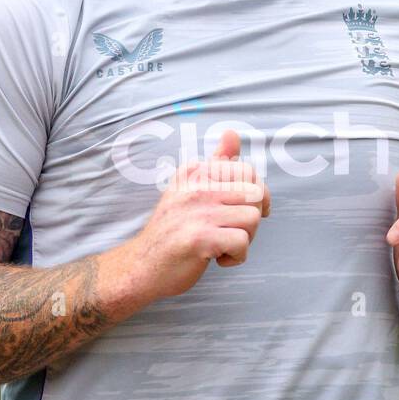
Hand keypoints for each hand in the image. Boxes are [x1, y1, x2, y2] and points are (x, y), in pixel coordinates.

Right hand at [125, 128, 270, 300]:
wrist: (141, 267)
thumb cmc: (172, 230)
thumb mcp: (189, 189)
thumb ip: (215, 163)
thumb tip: (232, 132)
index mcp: (194, 172)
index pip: (248, 171)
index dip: (257, 195)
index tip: (243, 213)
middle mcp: (195, 187)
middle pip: (255, 194)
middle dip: (252, 219)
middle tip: (231, 233)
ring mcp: (196, 211)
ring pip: (253, 219)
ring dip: (244, 240)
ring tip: (221, 246)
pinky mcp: (199, 238)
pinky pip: (242, 243)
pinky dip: (236, 257)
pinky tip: (218, 259)